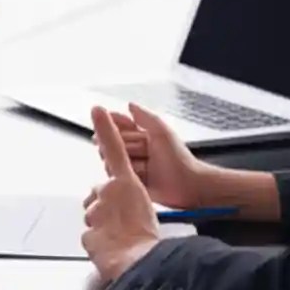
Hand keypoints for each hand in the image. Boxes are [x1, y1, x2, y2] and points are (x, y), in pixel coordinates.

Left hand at [82, 106, 160, 282]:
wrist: (141, 263)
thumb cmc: (150, 238)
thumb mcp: (148, 211)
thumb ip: (132, 201)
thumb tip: (127, 208)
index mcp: (127, 184)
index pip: (114, 149)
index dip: (105, 128)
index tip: (96, 110)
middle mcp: (107, 192)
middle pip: (102, 196)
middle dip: (108, 209)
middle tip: (126, 225)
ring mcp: (94, 211)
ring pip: (95, 217)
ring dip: (104, 228)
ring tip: (122, 240)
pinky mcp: (86, 230)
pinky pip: (92, 237)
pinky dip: (100, 244)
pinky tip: (113, 251)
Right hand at [92, 103, 206, 209]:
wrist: (187, 184)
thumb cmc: (178, 157)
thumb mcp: (161, 132)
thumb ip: (145, 117)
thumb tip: (129, 104)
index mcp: (143, 136)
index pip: (120, 126)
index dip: (110, 124)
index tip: (101, 122)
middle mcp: (135, 150)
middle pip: (114, 142)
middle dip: (118, 143)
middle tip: (133, 148)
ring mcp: (133, 166)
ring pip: (113, 159)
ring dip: (121, 159)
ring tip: (141, 163)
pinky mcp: (132, 181)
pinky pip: (118, 175)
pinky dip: (122, 173)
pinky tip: (129, 172)